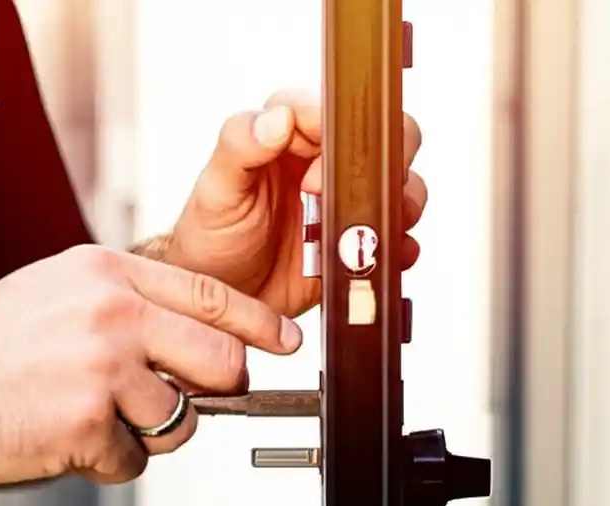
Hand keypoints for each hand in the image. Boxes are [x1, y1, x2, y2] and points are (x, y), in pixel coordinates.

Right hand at [0, 245, 301, 485]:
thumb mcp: (52, 294)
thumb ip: (120, 306)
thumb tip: (184, 340)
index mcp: (105, 272)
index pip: (210, 294)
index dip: (258, 324)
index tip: (286, 342)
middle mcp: (111, 311)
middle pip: (220, 360)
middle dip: (214, 392)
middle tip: (185, 403)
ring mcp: (102, 365)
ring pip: (181, 420)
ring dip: (145, 432)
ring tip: (89, 419)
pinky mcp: (87, 421)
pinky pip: (133, 461)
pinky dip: (104, 464)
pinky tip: (60, 440)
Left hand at [148, 88, 426, 317]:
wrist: (221, 295)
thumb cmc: (210, 237)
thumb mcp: (215, 191)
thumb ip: (238, 147)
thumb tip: (275, 118)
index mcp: (285, 138)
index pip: (324, 107)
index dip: (328, 128)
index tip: (313, 167)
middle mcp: (321, 162)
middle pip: (379, 135)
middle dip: (380, 159)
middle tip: (342, 197)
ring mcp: (343, 200)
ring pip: (397, 181)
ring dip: (398, 199)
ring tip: (372, 226)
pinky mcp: (357, 238)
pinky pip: (395, 233)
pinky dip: (399, 243)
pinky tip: (385, 253)